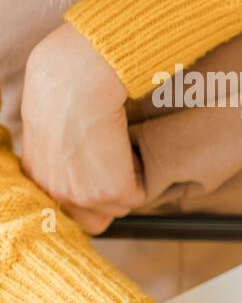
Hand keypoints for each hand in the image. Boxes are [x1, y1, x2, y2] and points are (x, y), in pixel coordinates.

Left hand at [20, 23, 144, 233]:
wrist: (76, 83)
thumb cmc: (61, 89)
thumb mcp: (48, 127)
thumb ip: (58, 154)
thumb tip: (79, 157)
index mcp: (37, 178)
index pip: (69, 211)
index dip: (89, 194)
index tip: (100, 172)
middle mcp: (57, 193)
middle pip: (96, 219)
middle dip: (110, 195)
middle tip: (116, 161)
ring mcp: (84, 196)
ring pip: (120, 206)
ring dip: (128, 182)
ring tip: (121, 149)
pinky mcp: (112, 191)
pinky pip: (139, 196)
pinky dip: (142, 174)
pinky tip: (130, 146)